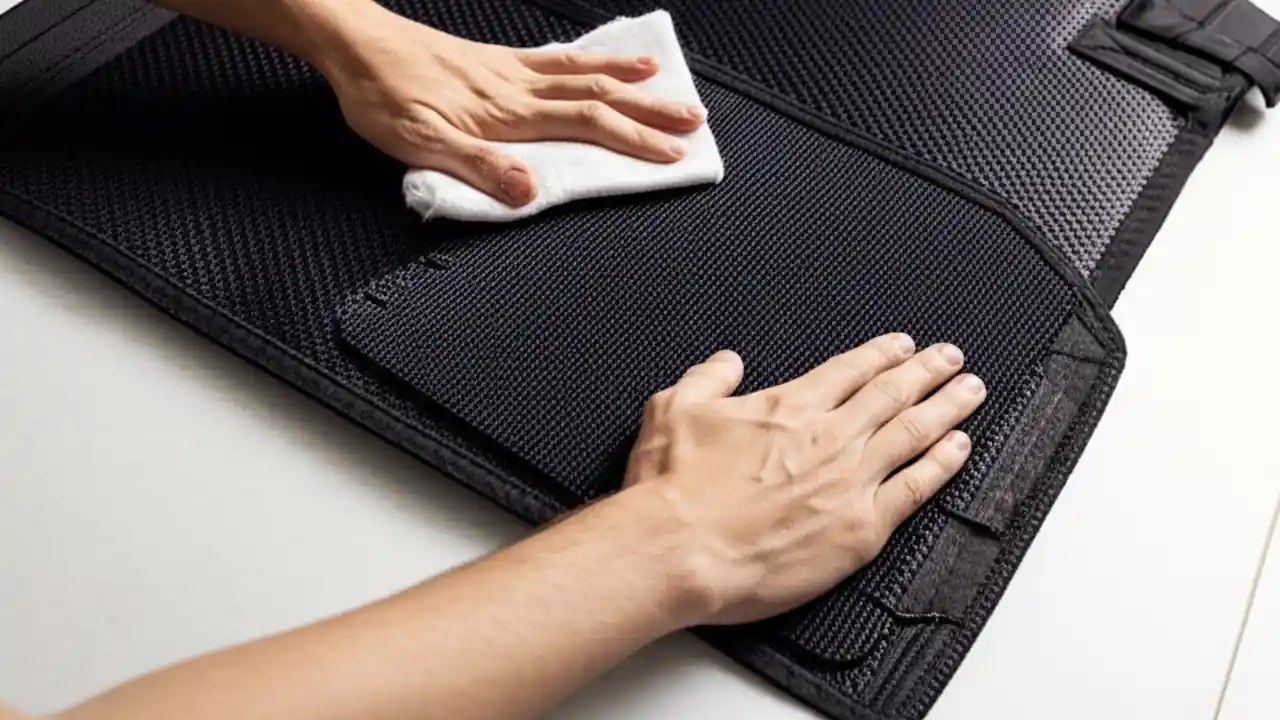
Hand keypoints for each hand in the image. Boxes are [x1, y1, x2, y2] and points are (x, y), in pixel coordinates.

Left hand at [310, 6, 704, 205]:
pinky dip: (588, 59)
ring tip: (662, 80)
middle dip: (649, 111)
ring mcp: (508, 70)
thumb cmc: (382, 97)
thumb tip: (529, 191)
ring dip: (626, 79)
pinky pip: (555, 58)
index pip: (586, 125)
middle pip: (598, 96)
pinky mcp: (493, 59)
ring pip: (582, 72)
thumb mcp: (420, 143)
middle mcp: (517, 87)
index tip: (673, 153)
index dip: (633, 140)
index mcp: (507, 114)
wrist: (354, 45)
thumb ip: (477, 166)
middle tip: (693, 119)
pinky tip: (599, 61)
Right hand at [619, 335, 985, 625]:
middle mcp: (828, 437)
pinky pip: (916, 489)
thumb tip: (727, 361)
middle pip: (892, 394)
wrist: (679, 550)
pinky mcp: (861, 528)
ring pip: (914, 433)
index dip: (881, 354)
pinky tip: (960, 449)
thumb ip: (707, 379)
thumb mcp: (673, 409)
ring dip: (947, 407)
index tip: (903, 346)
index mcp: (788, 407)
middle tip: (951, 357)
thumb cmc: (672, 490)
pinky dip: (942, 465)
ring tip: (970, 390)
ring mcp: (850, 481)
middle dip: (927, 370)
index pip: (848, 371)